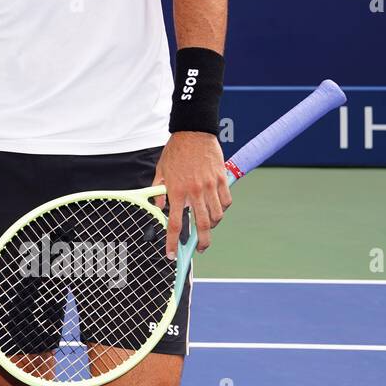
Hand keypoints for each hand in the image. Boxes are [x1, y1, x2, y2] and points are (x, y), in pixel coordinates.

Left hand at [151, 131, 231, 257]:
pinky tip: (218, 208)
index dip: (172, 241)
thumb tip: (159, 205)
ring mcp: (210, 186)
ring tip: (209, 225)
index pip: (174, 223)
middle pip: (202, 225)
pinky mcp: (222, 180)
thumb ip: (160, 190)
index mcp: (176, 190)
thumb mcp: (161, 170)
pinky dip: (223, 209)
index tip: (172, 253)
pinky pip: (226, 202)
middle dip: (202, 242)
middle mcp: (194, 191)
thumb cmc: (176, 151)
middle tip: (201, 248)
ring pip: (217, 215)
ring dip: (213, 225)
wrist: (193, 132)